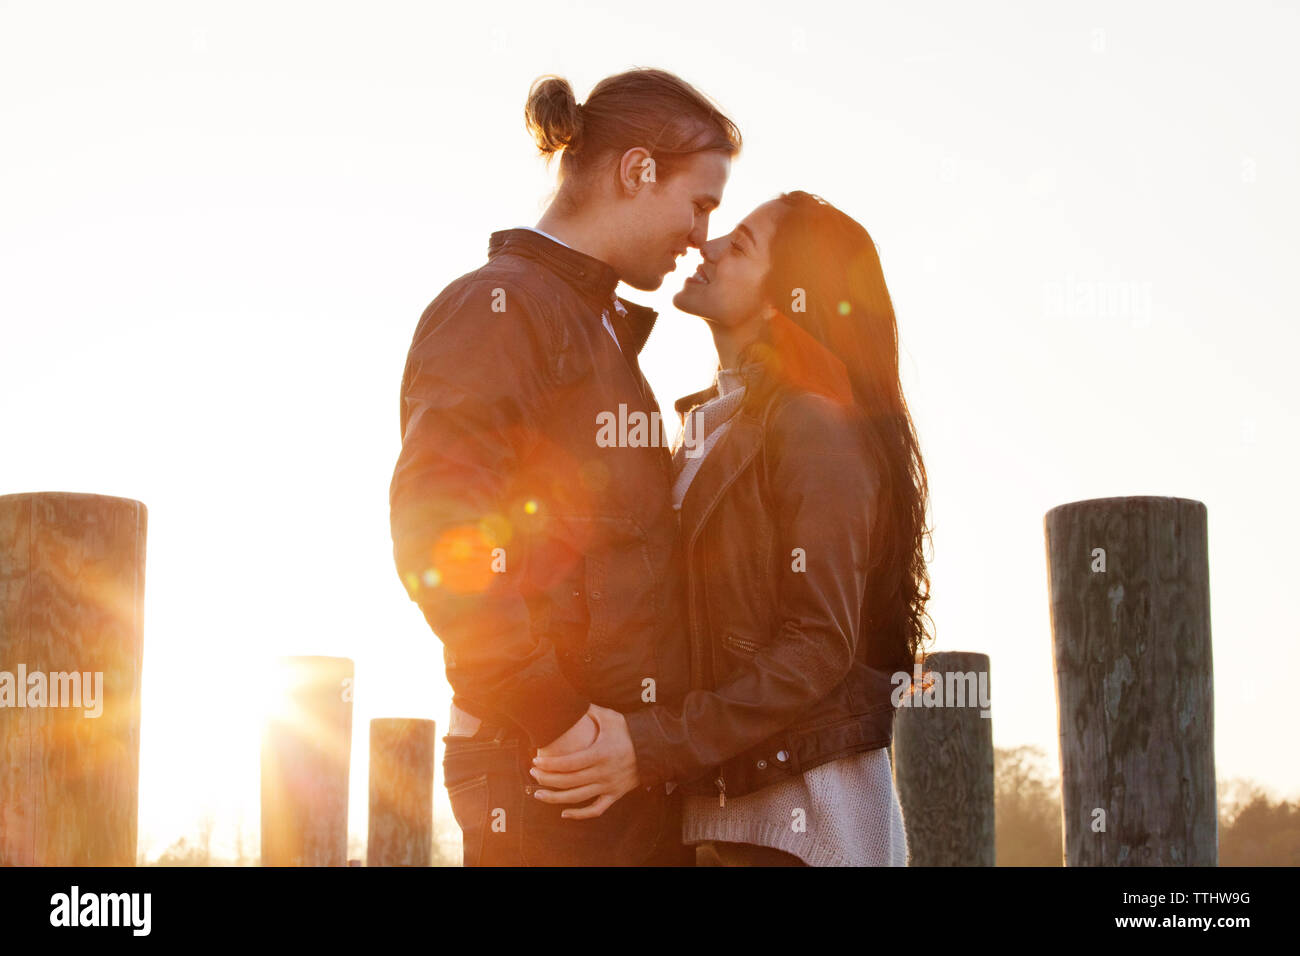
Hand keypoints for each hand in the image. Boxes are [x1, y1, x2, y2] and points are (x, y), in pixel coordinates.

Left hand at [529, 704, 640, 819]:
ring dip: (554, 798)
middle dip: (546, 779)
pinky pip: (596, 809)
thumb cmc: (629, 731)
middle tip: (533, 773)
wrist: (654, 749)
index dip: (549, 765)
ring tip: (537, 793)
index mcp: (600, 753)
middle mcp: (603, 772)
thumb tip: (570, 700)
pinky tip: (564, 813)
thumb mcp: (611, 717)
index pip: (568, 763)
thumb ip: (590, 710)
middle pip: (568, 781)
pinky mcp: (615, 795)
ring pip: (577, 798)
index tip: (535, 762)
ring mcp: (609, 786)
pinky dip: (579, 814)